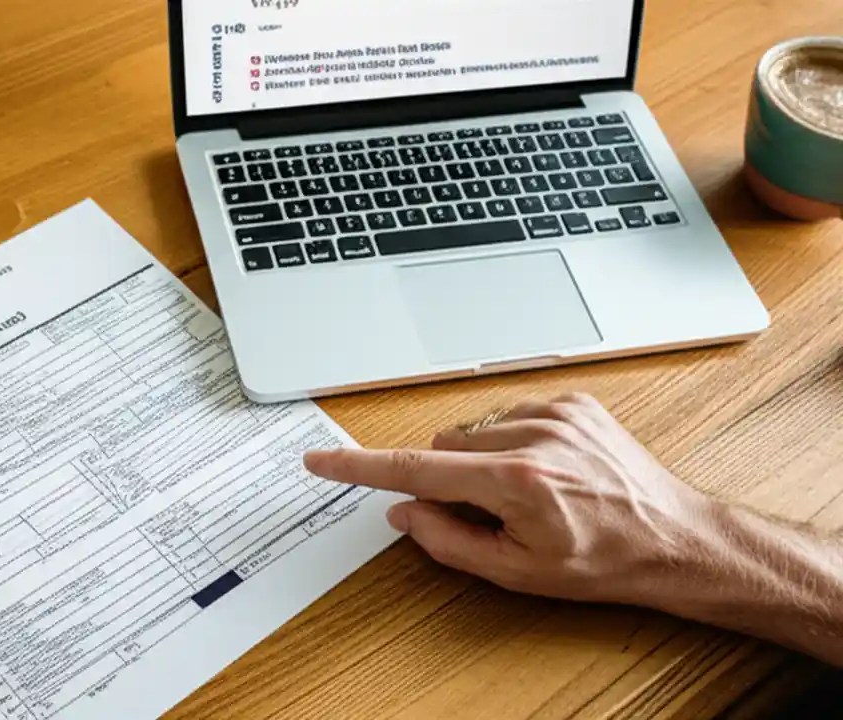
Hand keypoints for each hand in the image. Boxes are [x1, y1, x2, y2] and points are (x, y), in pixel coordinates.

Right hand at [304, 393, 715, 606]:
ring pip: (477, 429)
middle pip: (446, 446)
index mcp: (518, 483)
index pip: (417, 469)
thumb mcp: (518, 573)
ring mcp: (558, 413)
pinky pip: (512, 414)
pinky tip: (547, 469)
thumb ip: (449, 543)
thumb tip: (405, 515)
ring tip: (528, 492)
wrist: (675, 540)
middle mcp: (536, 437)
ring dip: (483, 460)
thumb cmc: (603, 563)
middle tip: (490, 513)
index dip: (361, 467)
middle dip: (451, 479)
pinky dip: (513, 441)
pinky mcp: (575, 402)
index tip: (322, 460)